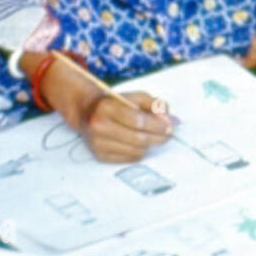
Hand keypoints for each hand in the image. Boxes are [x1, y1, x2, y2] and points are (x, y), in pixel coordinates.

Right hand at [34, 55, 173, 162]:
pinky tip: (139, 143)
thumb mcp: (136, 96)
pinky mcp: (99, 156)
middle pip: (138, 139)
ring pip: (136, 150)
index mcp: (106, 107)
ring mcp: (97, 143)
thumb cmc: (116, 103)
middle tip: (168, 134)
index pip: (137, 120)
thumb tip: (169, 119)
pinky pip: (129, 158)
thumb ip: (155, 104)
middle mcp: (98, 126)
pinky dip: (139, 152)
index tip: (169, 126)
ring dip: (150, 145)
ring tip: (154, 136)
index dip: (157, 125)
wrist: (86, 112)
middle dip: (159, 137)